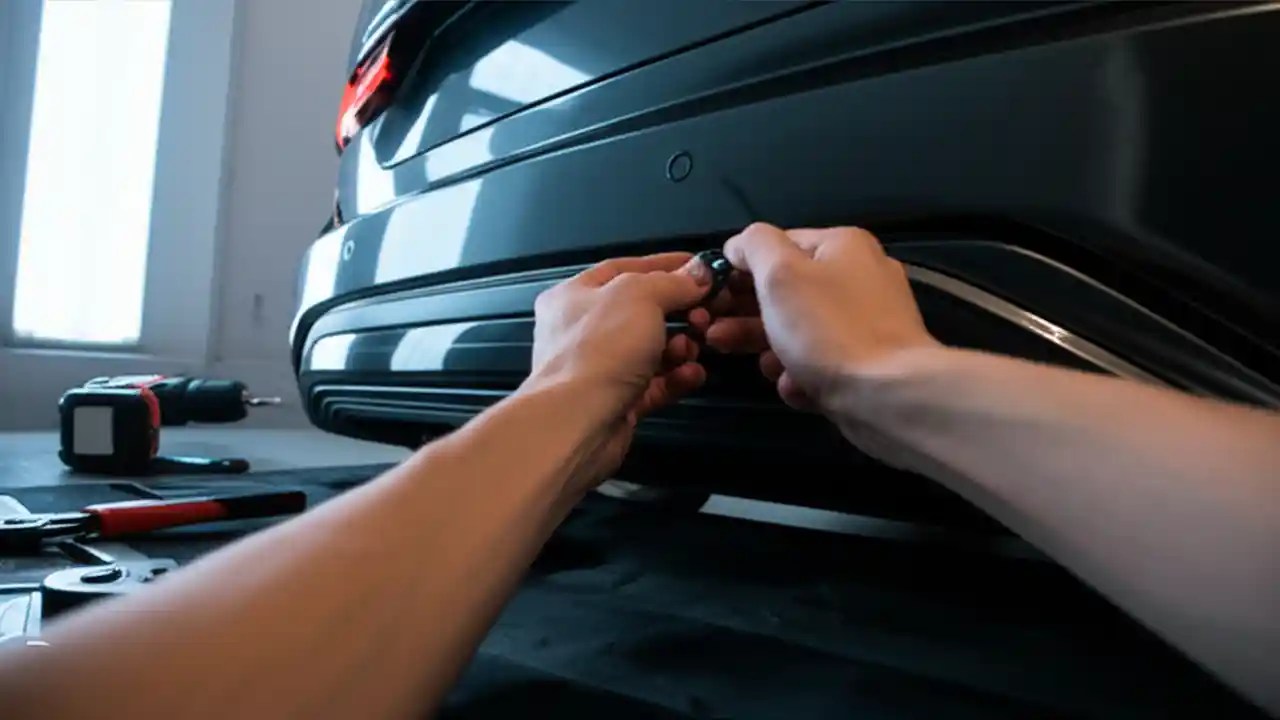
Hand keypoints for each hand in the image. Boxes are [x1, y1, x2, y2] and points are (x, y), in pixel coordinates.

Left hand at [526, 253, 713, 481]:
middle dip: (678, 312)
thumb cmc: (602, 346)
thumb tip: (700, 272)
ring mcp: (599, 369)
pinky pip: (653, 384)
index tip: (701, 268)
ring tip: (693, 348)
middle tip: (704, 315)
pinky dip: (675, 377)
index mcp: (574, 295)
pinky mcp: (617, 402)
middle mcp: (582, 330)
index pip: (624, 269)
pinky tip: (692, 374)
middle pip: (642, 311)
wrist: (579, 420)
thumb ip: (674, 281)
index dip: (665, 265)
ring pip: (650, 350)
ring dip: (680, 347)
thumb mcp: (641, 296)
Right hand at [706, 223, 938, 412]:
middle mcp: (860, 278)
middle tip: (716, 336)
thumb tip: (739, 244)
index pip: (779, 245)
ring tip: (761, 367)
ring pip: (802, 332)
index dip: (742, 268)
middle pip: (788, 292)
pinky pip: (822, 363)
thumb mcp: (780, 273)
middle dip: (748, 317)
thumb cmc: (828, 328)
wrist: (887, 396)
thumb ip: (754, 246)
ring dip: (773, 351)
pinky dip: (804, 376)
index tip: (713, 296)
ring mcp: (867, 324)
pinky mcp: (868, 364)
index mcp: (843, 246)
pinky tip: (798, 387)